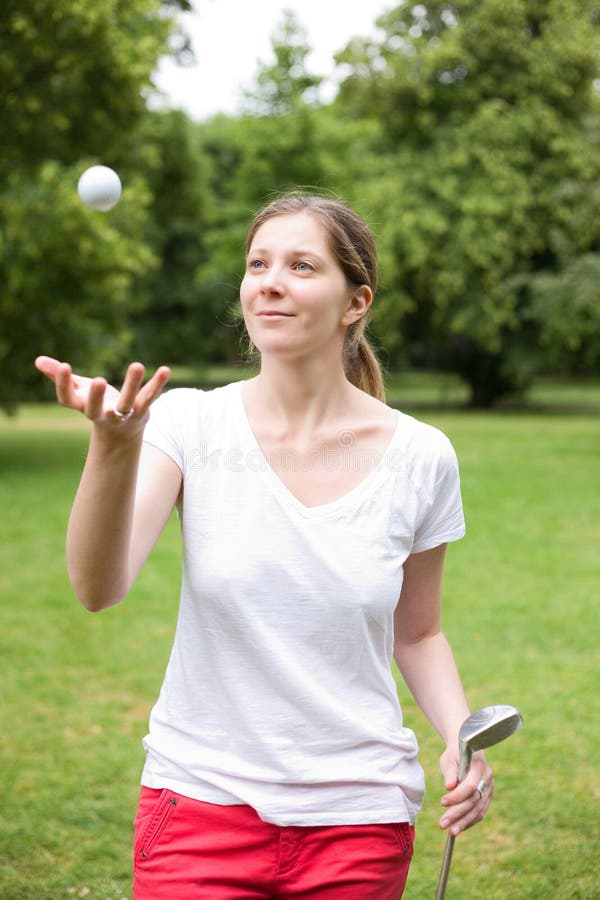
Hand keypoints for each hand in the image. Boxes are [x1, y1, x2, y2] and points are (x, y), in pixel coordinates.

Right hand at [34, 356, 169, 431]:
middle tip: (98, 380)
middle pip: (95, 409)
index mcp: (83, 407)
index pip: (67, 400)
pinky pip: (150, 397)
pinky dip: (158, 384)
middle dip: (96, 396)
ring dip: (132, 385)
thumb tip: (38, 360)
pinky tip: (165, 369)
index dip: (63, 385)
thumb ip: (60, 376)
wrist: (122, 432)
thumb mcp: (79, 390)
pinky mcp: (143, 412)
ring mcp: (123, 416)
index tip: (64, 365)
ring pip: (128, 403)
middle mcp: (101, 415)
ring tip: (137, 364)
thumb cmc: (96, 404)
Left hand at [438, 748, 493, 836]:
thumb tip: (449, 786)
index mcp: (479, 766)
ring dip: (464, 822)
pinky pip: (480, 812)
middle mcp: (488, 779)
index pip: (470, 786)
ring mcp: (490, 789)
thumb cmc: (455, 755)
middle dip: (458, 814)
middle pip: (474, 800)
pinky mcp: (487, 797)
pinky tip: (459, 828)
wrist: (466, 751)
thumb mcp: (449, 759)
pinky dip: (469, 821)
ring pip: (478, 809)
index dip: (457, 796)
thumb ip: (450, 772)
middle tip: (442, 824)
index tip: (442, 802)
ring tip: (451, 832)